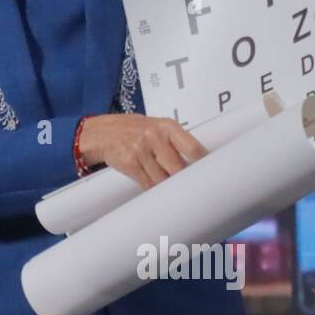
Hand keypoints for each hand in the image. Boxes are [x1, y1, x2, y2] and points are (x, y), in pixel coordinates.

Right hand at [78, 113, 207, 189]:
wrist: (103, 133)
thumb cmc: (134, 130)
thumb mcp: (157, 127)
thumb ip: (176, 141)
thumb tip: (198, 163)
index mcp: (167, 126)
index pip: (192, 147)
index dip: (203, 163)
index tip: (211, 172)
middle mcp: (154, 137)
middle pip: (178, 168)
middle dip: (183, 178)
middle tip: (189, 185)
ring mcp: (141, 151)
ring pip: (163, 179)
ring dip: (167, 185)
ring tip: (169, 185)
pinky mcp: (130, 164)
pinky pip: (148, 184)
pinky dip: (153, 188)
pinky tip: (155, 185)